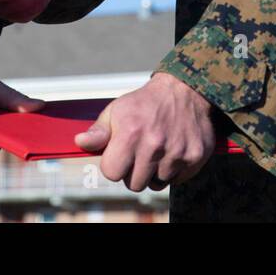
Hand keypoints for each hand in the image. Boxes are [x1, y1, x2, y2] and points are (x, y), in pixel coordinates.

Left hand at [75, 73, 215, 191]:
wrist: (185, 90)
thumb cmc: (145, 103)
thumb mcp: (117, 110)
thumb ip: (98, 131)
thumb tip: (80, 142)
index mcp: (130, 134)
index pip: (112, 173)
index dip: (114, 164)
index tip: (121, 153)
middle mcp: (154, 146)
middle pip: (134, 184)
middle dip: (134, 171)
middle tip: (141, 152)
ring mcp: (176, 153)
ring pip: (156, 184)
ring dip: (155, 172)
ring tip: (158, 150)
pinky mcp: (195, 157)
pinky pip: (177, 180)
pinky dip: (174, 170)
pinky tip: (172, 150)